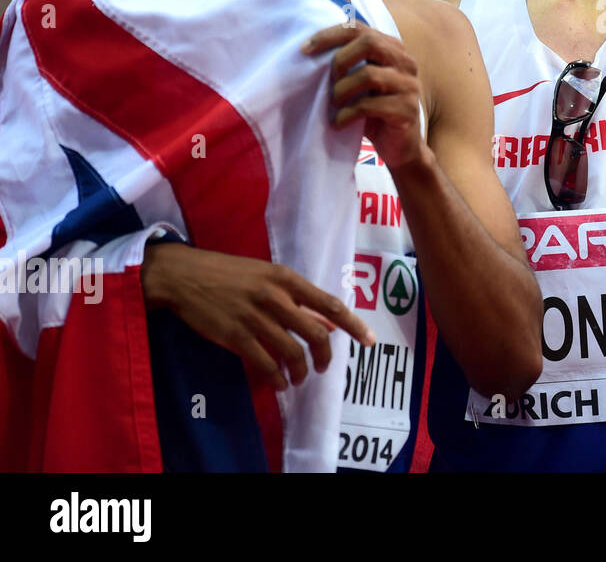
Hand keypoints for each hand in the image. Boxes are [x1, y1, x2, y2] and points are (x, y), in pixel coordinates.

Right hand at [141, 243, 374, 390]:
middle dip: (325, 356)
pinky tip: (279, 383)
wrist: (185, 276)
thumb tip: (329, 322)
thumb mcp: (268, 276)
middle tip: (323, 368)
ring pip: (292, 353)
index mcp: (287, 279)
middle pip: (315, 334)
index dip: (354, 325)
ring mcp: (255, 318)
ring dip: (301, 372)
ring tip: (299, 379)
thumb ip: (298, 299)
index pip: (330, 303)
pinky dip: (277, 378)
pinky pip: (265, 364)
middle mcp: (276, 297)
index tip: (370, 341)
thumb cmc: (229, 273)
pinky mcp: (235, 337)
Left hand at [302, 22, 428, 171]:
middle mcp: (405, 62)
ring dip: (342, 90)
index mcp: (393, 49)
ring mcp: (409, 86)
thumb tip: (309, 49)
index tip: (304, 49)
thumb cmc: (374, 111)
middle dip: (340, 60)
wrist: (400, 147)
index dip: (329, 35)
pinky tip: (338, 123)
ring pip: (369, 75)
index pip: (359, 28)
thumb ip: (350, 63)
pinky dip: (347, 114)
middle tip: (328, 80)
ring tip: (333, 104)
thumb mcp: (361, 82)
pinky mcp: (406, 110)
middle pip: (370, 43)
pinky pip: (369, 106)